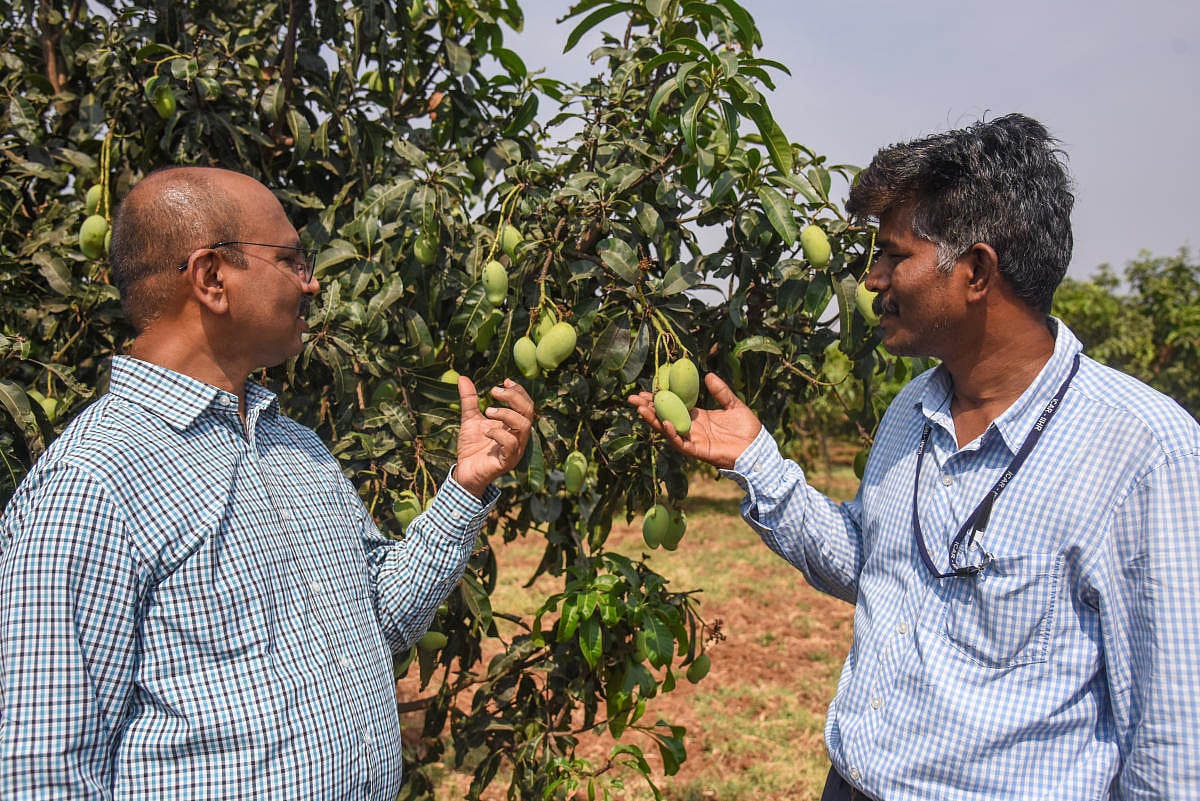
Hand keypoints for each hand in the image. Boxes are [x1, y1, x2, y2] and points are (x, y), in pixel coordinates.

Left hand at [453, 377, 535, 497]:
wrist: (465, 472)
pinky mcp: (507, 460)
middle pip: (528, 411)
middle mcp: (518, 436)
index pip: (526, 404)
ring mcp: (515, 449)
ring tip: (488, 411)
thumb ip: (469, 400)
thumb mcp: (470, 419)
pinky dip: (498, 433)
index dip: (518, 391)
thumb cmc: (472, 447)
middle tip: (494, 391)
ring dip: (506, 414)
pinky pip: (510, 444)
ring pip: (523, 426)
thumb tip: (463, 378)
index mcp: (513, 425)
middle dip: (513, 397)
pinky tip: (486, 431)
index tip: (505, 381)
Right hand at [627, 373, 761, 469]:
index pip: (673, 406)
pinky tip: (664, 422)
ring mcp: (693, 440)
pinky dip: (672, 433)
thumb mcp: (734, 404)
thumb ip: (721, 391)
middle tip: (633, 398)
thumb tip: (708, 375)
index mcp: (698, 416)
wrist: (758, 448)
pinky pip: (681, 443)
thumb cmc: (747, 429)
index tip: (645, 389)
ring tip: (641, 409)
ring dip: (654, 420)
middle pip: (664, 417)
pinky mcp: (698, 451)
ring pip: (667, 430)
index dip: (659, 399)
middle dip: (648, 409)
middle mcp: (691, 428)